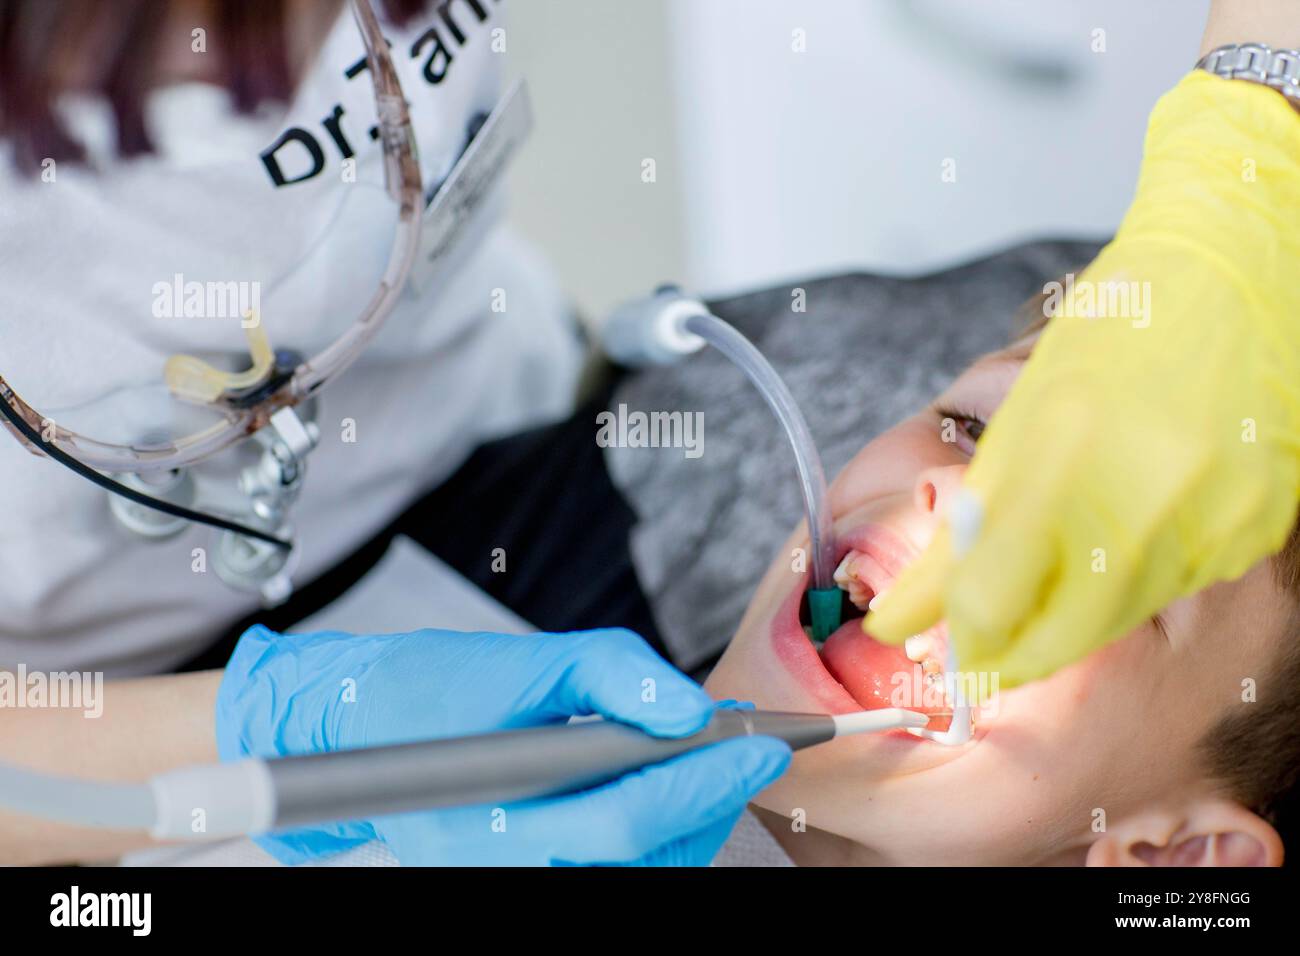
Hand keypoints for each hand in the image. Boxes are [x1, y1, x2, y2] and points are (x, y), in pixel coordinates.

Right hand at [215, 625, 789, 864]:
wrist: (359, 726)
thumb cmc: (427, 690)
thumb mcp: (515, 660)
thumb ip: (608, 675)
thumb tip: (689, 709)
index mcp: (493, 821)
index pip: (624, 823)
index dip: (702, 784)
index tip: (763, 741)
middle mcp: (506, 868)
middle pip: (643, 859)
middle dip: (712, 800)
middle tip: (752, 745)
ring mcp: (518, 877)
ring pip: (639, 870)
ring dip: (692, 817)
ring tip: (715, 756)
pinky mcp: (531, 871)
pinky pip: (618, 867)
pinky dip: (661, 827)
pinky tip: (672, 780)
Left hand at [868, 71, 1299, 685]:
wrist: (1237, 280)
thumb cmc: (1117, 337)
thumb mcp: (1021, 419)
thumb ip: (966, 520)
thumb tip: (903, 608)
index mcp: (1059, 462)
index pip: (986, 602)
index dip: (954, 634)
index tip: (929, 633)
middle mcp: (1138, 505)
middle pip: (1053, 641)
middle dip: (1006, 650)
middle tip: (979, 641)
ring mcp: (1205, 525)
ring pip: (1114, 621)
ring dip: (1071, 611)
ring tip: (1059, 553)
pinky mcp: (1253, 533)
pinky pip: (1174, 588)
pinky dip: (1136, 576)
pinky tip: (1133, 523)